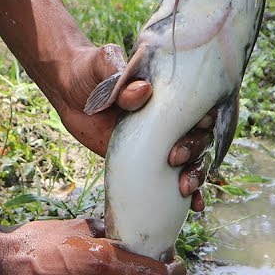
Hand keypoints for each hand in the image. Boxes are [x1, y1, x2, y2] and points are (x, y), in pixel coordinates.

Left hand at [54, 44, 212, 211]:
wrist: (68, 89)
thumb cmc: (90, 70)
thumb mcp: (103, 66)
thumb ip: (119, 77)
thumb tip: (142, 93)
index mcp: (169, 93)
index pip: (200, 105)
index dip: (206, 117)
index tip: (199, 124)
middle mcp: (170, 120)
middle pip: (199, 138)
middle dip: (195, 152)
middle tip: (175, 159)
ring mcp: (159, 143)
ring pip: (191, 162)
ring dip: (195, 176)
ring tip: (185, 189)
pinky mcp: (144, 163)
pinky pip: (167, 180)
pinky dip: (184, 195)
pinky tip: (193, 207)